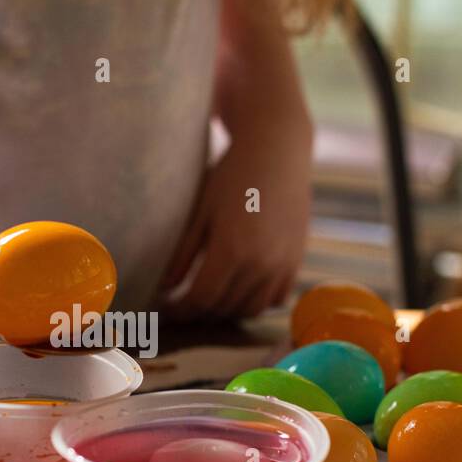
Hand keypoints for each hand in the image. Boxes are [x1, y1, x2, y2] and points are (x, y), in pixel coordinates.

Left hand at [160, 126, 311, 320]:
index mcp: (232, 251)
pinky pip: (275, 300)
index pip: (200, 299)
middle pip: (223, 307)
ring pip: (250, 310)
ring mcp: (283, 265)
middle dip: (199, 311)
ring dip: (226, 311)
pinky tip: (239, 291)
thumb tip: (165, 288)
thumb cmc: (231, 176)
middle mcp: (261, 265)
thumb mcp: (200, 213)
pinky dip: (255, 303)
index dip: (180, 310)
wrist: (277, 150)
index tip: (166, 308)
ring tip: (208, 299)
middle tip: (182, 305)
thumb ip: (183, 255)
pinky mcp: (296, 261)